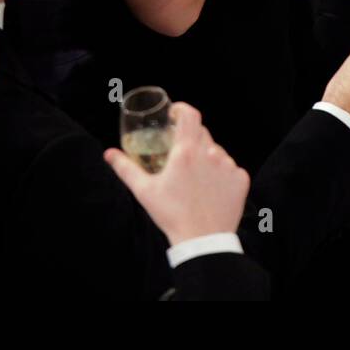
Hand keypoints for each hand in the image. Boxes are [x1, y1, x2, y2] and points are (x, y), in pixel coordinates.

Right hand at [104, 102, 249, 246]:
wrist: (201, 240)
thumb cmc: (171, 214)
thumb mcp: (145, 190)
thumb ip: (126, 168)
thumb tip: (109, 154)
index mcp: (186, 152)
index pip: (190, 114)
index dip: (182, 109)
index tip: (175, 114)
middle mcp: (210, 154)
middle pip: (202, 133)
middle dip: (190, 139)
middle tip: (180, 156)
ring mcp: (228, 166)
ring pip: (216, 151)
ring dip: (206, 158)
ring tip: (195, 179)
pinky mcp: (240, 179)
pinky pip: (230, 168)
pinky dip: (221, 174)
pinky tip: (210, 189)